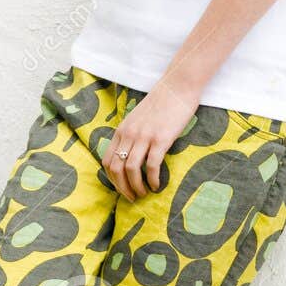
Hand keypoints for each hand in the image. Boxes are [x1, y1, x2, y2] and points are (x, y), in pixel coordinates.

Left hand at [103, 79, 201, 199]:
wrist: (177, 87)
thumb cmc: (161, 104)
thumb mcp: (138, 118)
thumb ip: (131, 134)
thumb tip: (130, 154)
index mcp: (122, 130)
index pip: (108, 160)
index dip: (112, 179)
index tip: (122, 188)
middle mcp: (129, 134)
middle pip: (116, 168)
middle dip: (122, 188)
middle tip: (132, 198)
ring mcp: (144, 137)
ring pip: (131, 169)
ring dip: (136, 187)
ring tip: (144, 194)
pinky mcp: (161, 139)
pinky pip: (151, 166)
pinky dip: (152, 180)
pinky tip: (157, 185)